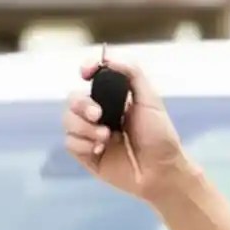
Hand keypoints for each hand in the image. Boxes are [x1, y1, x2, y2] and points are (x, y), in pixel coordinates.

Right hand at [62, 51, 191, 201]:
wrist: (161, 171)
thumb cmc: (160, 135)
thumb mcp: (151, 100)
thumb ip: (132, 74)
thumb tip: (108, 59)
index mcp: (115, 99)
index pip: (93, 78)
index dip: (87, 70)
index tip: (86, 72)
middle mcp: (100, 114)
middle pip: (73, 99)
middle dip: (82, 104)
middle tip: (99, 115)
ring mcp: (91, 135)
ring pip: (68, 121)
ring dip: (84, 128)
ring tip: (106, 138)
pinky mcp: (86, 155)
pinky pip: (70, 143)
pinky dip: (83, 144)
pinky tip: (100, 150)